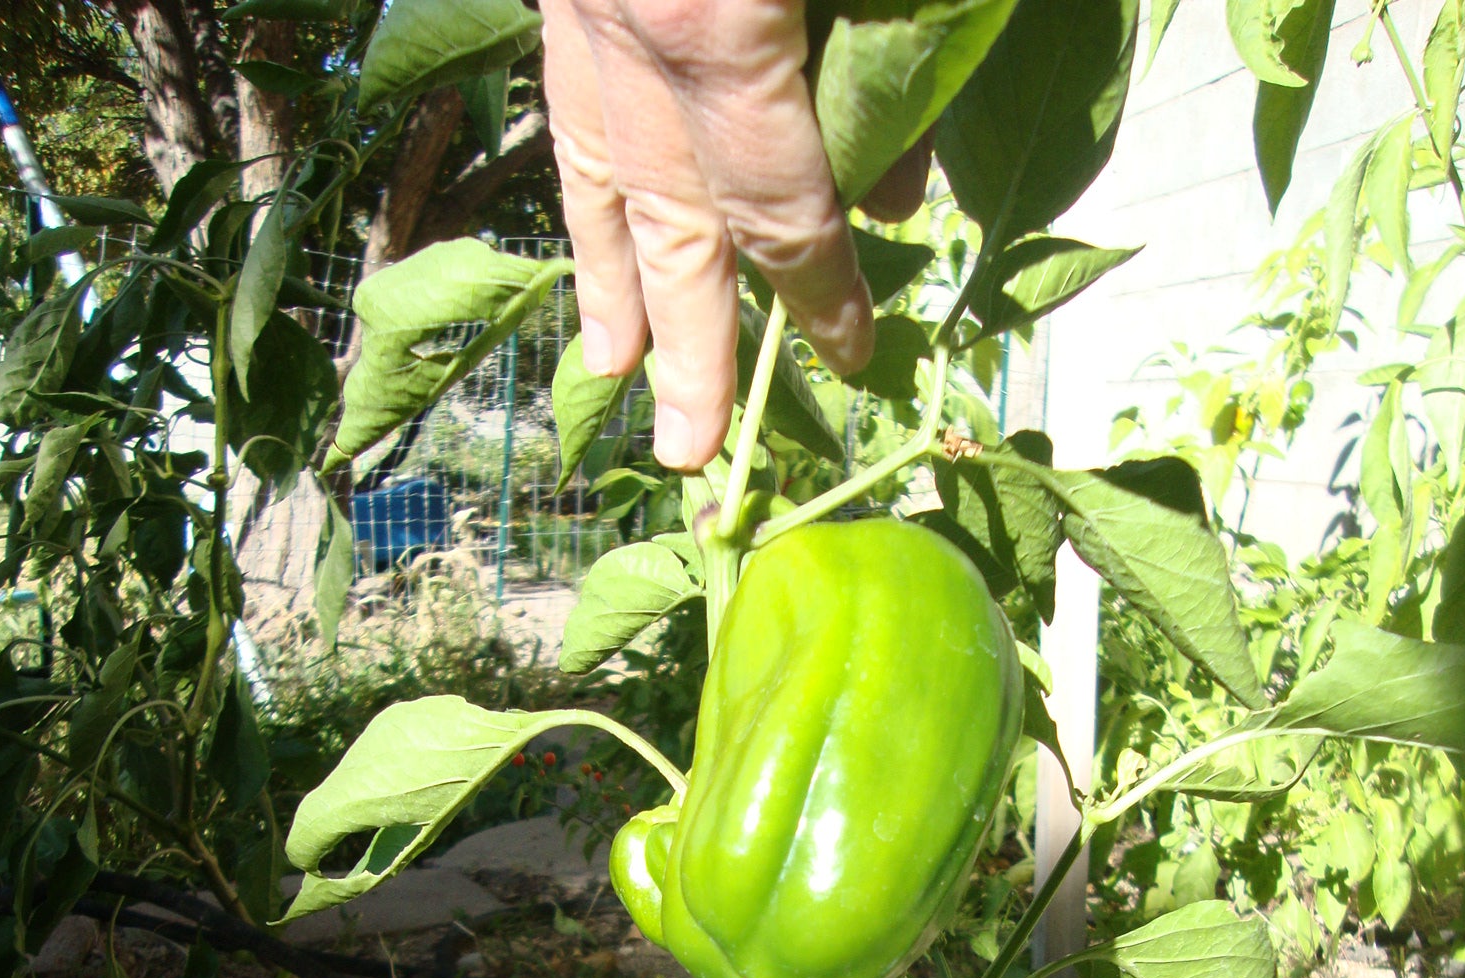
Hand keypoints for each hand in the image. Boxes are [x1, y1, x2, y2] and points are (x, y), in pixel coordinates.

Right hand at [539, 0, 926, 470]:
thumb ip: (896, 72)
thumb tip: (888, 199)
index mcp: (714, 19)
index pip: (774, 200)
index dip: (817, 287)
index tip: (848, 354)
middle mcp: (628, 17)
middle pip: (666, 213)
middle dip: (685, 344)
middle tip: (689, 448)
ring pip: (595, 155)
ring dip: (607, 272)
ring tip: (611, 362)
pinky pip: (569, 80)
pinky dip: (586, 161)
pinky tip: (595, 212)